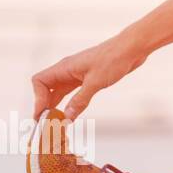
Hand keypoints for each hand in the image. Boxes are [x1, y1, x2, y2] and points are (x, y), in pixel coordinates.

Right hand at [31, 37, 146, 121]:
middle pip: (48, 89)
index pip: (40, 81)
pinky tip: (71, 113)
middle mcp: (68, 70)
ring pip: (60, 91)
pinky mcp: (89, 77)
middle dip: (45, 106)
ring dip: (56, 105)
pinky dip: (70, 102)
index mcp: (65, 67)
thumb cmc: (114, 59)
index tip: (42, 114)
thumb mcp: (95, 82)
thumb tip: (66, 117)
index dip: (38, 98)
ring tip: (55, 122)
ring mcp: (78, 74)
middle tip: (46, 123)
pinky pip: (73, 92)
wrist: (133, 48)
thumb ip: (80, 100)